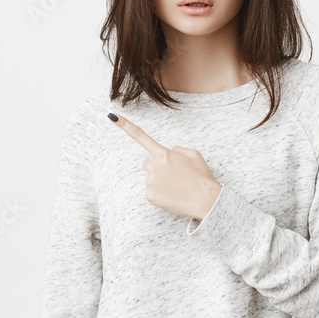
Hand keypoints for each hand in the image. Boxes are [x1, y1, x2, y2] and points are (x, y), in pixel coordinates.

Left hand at [107, 112, 222, 220]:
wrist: (206, 201)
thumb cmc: (201, 177)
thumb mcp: (194, 155)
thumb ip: (177, 150)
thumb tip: (168, 152)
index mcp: (163, 154)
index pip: (140, 136)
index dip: (125, 125)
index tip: (112, 116)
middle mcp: (153, 166)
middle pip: (148, 162)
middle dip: (158, 166)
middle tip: (175, 174)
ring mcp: (150, 182)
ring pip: (151, 178)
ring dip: (161, 180)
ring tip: (177, 186)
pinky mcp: (149, 196)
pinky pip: (151, 191)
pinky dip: (160, 193)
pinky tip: (173, 195)